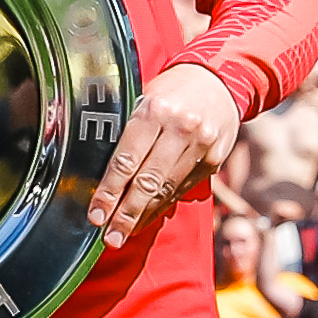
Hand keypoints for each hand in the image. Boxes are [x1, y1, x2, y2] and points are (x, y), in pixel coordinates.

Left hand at [87, 64, 242, 247]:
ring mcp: (201, 147)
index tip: (96, 214)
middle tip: (110, 237)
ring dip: (143, 216)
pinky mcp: (214, 160)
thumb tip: (102, 173)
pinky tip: (147, 217)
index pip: (126, 160)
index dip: (109, 192)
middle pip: (148, 182)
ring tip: (124, 234)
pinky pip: (182, 189)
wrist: (220, 80)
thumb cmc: (171, 89)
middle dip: (125, 214)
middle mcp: (180, 129)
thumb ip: (128, 131)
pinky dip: (163, 205)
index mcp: (154, 110)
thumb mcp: (143, 97)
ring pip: (166, 190)